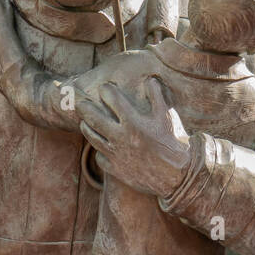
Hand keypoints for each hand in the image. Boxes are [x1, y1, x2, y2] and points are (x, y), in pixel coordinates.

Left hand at [75, 76, 191, 198]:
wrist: (175, 174)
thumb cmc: (172, 142)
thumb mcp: (166, 117)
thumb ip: (156, 97)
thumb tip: (150, 79)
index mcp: (133, 122)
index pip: (113, 100)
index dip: (106, 91)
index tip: (103, 88)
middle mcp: (121, 137)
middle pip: (94, 119)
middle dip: (85, 108)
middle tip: (79, 103)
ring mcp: (116, 154)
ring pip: (93, 138)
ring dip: (86, 128)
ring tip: (83, 123)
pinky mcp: (116, 169)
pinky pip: (100, 158)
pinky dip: (99, 151)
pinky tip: (100, 147)